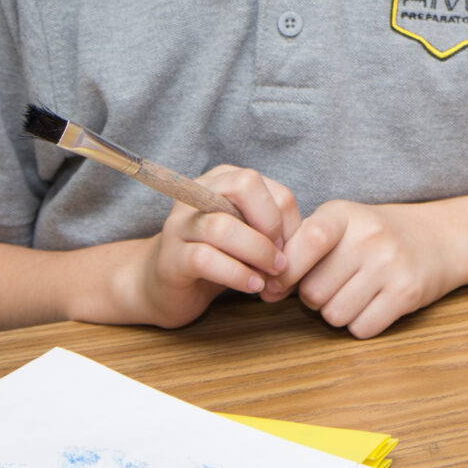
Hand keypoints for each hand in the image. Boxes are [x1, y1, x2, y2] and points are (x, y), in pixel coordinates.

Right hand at [118, 164, 298, 329]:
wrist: (164, 287)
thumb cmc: (216, 257)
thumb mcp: (247, 233)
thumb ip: (272, 227)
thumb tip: (304, 241)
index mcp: (221, 180)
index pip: (265, 184)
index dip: (287, 217)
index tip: (291, 247)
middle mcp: (197, 194)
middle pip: (244, 187)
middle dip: (272, 224)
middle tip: (282, 258)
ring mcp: (180, 226)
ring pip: (223, 227)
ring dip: (258, 253)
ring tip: (271, 275)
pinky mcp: (170, 259)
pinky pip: (205, 259)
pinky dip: (237, 274)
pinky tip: (253, 286)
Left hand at [285, 200, 464, 337]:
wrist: (440, 238)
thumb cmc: (376, 235)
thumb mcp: (341, 224)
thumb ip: (300, 249)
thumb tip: (266, 290)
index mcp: (345, 214)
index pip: (308, 240)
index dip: (286, 270)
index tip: (278, 284)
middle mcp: (369, 236)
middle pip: (313, 292)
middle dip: (315, 297)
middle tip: (335, 283)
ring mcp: (391, 265)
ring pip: (334, 315)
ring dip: (337, 313)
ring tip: (355, 292)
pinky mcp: (407, 293)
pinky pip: (362, 328)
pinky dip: (361, 324)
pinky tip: (374, 303)